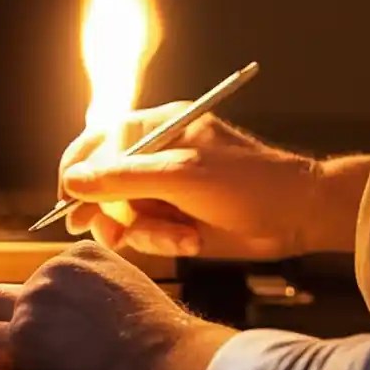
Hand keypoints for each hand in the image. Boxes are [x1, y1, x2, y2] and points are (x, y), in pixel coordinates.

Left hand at [0, 242, 234, 369]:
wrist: (155, 353)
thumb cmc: (155, 330)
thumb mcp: (125, 283)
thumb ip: (94, 284)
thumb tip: (77, 302)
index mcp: (79, 254)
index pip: (47, 273)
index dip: (38, 295)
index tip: (30, 309)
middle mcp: (51, 270)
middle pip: (14, 289)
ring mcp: (35, 300)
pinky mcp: (25, 332)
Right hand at [59, 101, 322, 259]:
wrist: (299, 217)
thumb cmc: (247, 183)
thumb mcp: (181, 175)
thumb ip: (122, 178)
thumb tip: (72, 182)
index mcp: (153, 127)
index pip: (95, 145)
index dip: (77, 173)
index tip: (69, 203)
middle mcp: (150, 156)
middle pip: (99, 183)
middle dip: (107, 211)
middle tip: (110, 234)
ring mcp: (159, 189)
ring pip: (118, 215)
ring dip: (141, 231)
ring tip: (177, 237)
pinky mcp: (169, 219)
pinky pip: (141, 234)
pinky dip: (160, 241)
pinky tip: (190, 239)